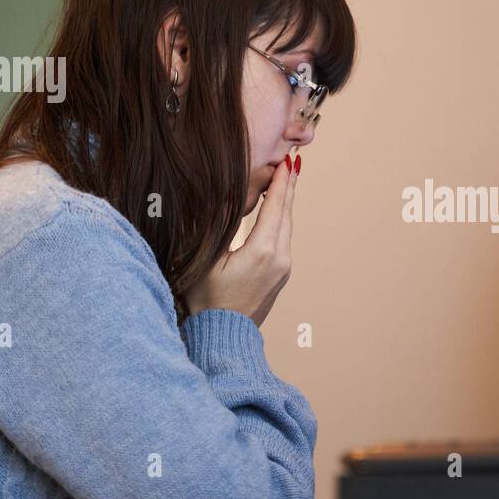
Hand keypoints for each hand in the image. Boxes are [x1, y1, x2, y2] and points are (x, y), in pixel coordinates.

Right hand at [183, 154, 298, 326]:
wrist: (224, 337)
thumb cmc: (207, 302)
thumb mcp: (206, 260)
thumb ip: (218, 227)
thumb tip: (226, 197)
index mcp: (262, 251)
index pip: (276, 207)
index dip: (281, 182)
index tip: (287, 161)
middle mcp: (280, 258)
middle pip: (286, 213)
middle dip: (288, 186)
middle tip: (292, 161)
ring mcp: (283, 268)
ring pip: (287, 226)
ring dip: (286, 202)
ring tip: (286, 180)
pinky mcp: (281, 275)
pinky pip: (284, 239)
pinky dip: (282, 219)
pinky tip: (277, 211)